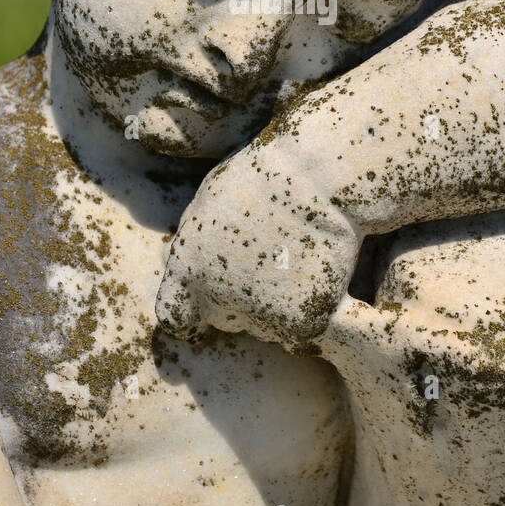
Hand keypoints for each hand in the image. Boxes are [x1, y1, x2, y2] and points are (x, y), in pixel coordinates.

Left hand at [155, 135, 361, 352]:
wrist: (318, 175)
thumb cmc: (263, 177)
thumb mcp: (208, 201)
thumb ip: (193, 245)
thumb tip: (184, 272)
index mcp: (189, 269)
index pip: (175, 317)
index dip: (192, 309)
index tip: (203, 307)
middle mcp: (219, 300)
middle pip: (224, 318)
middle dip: (238, 298)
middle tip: (266, 256)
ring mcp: (262, 317)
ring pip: (265, 325)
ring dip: (275, 304)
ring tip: (293, 255)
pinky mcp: (304, 324)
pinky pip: (302, 329)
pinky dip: (314, 311)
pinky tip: (328, 284)